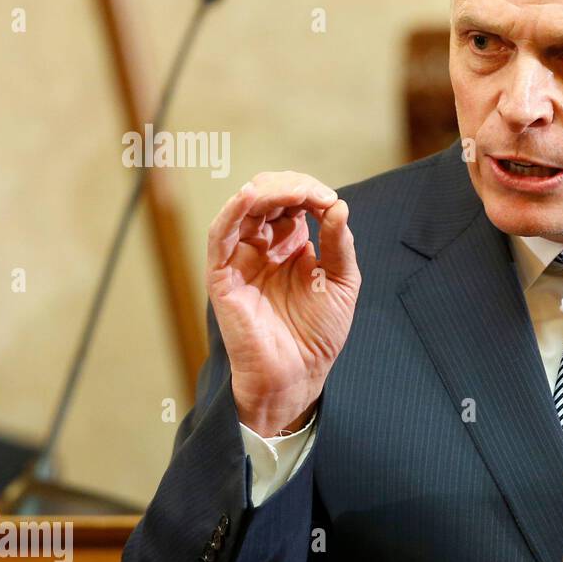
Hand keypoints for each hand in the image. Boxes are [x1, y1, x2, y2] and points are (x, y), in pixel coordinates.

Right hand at [206, 171, 360, 436]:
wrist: (298, 374)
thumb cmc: (319, 333)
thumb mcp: (342, 282)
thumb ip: (339, 244)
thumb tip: (338, 205)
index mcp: (292, 245)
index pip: (294, 201)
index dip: (311, 192)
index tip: (332, 202)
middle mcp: (264, 246)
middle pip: (268, 196)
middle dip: (293, 187)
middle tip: (317, 195)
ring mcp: (241, 258)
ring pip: (244, 207)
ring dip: (270, 191)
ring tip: (296, 192)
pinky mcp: (222, 275)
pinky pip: (220, 234)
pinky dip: (233, 210)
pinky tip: (252, 197)